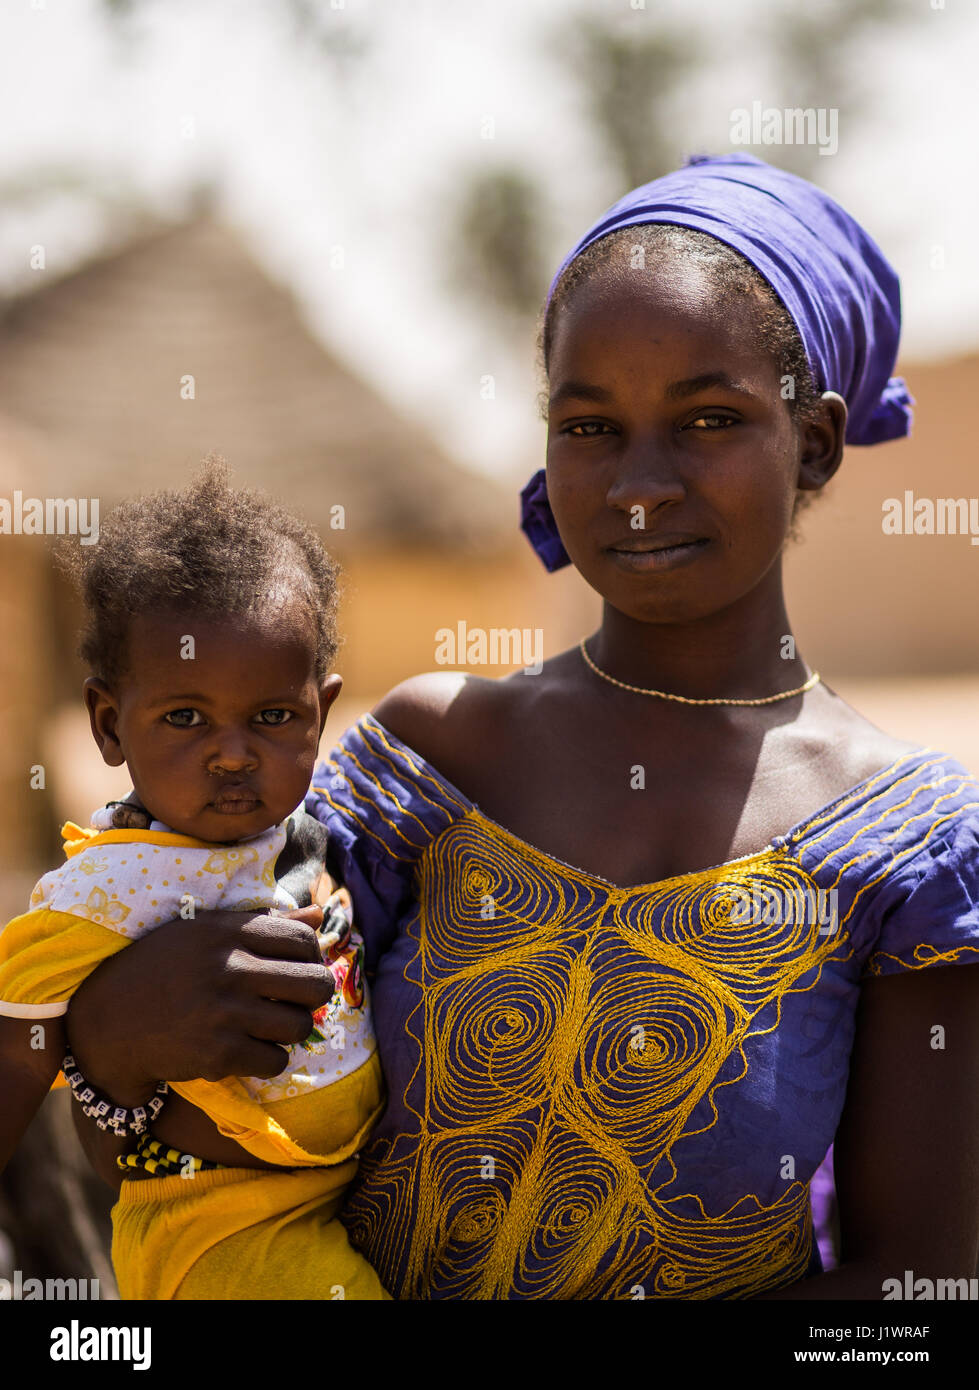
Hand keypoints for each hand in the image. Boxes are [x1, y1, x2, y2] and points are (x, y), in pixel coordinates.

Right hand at [65, 906, 333, 1105]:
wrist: (109, 1021)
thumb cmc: (163, 969)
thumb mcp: (206, 932)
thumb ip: (265, 923)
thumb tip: (320, 916)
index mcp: (228, 933)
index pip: (304, 941)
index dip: (312, 957)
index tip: (299, 968)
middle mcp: (229, 969)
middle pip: (315, 984)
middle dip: (314, 996)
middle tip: (295, 1002)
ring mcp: (223, 1013)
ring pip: (300, 1026)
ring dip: (291, 1030)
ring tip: (270, 1026)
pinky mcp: (216, 1054)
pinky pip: (275, 1061)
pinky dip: (269, 1059)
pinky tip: (250, 1049)